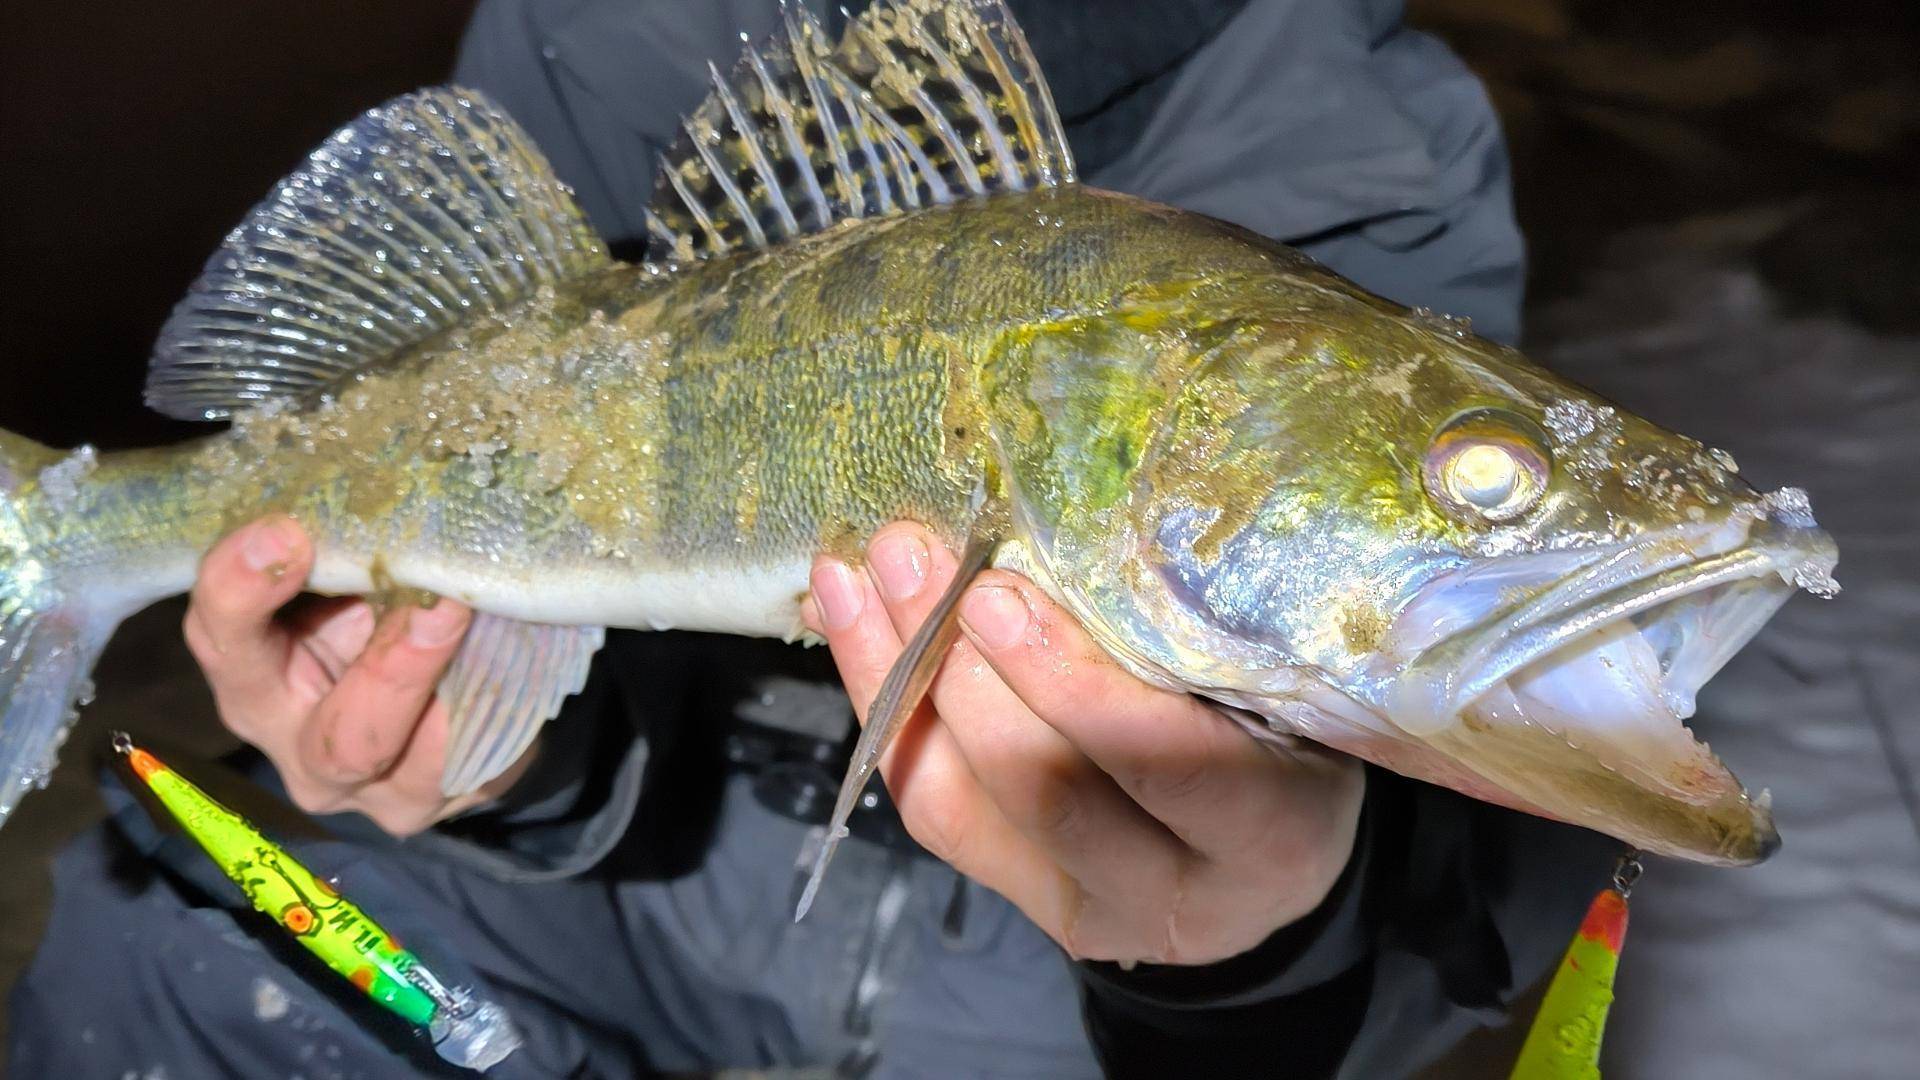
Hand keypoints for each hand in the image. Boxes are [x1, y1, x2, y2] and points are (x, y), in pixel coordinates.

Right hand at [182, 516, 527, 834]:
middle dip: (395, 675)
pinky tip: (519, 664)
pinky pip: (480, 766)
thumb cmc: (372, 604)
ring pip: (423, 769)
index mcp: (253, 675)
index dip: (244, 588)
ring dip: (472, 701)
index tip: (286, 533)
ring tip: (497, 633)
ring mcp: (377, 794)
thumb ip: (352, 552)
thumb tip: (396, 492)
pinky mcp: (442, 801)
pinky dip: (503, 711)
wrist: (437, 678)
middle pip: (341, 739)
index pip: (223, 637)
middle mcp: (302, 750)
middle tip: (442, 608)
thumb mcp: (351, 575)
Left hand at [804, 522, 1365, 965]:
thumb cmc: (1287, 733)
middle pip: (1043, 786)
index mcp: (1270, 824)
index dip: (1068, 684)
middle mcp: (1181, 891)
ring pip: (965, 807)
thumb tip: (1052, 525)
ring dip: (897, 680)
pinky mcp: (1027, 906)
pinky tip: (855, 630)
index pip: (1162, 763)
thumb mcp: (1279, 684)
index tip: (996, 588)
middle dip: (956, 664)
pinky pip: (935, 815)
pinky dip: (883, 717)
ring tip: (857, 580)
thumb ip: (1194, 635)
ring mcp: (1093, 909)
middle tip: (908, 553)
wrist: (1274, 859)